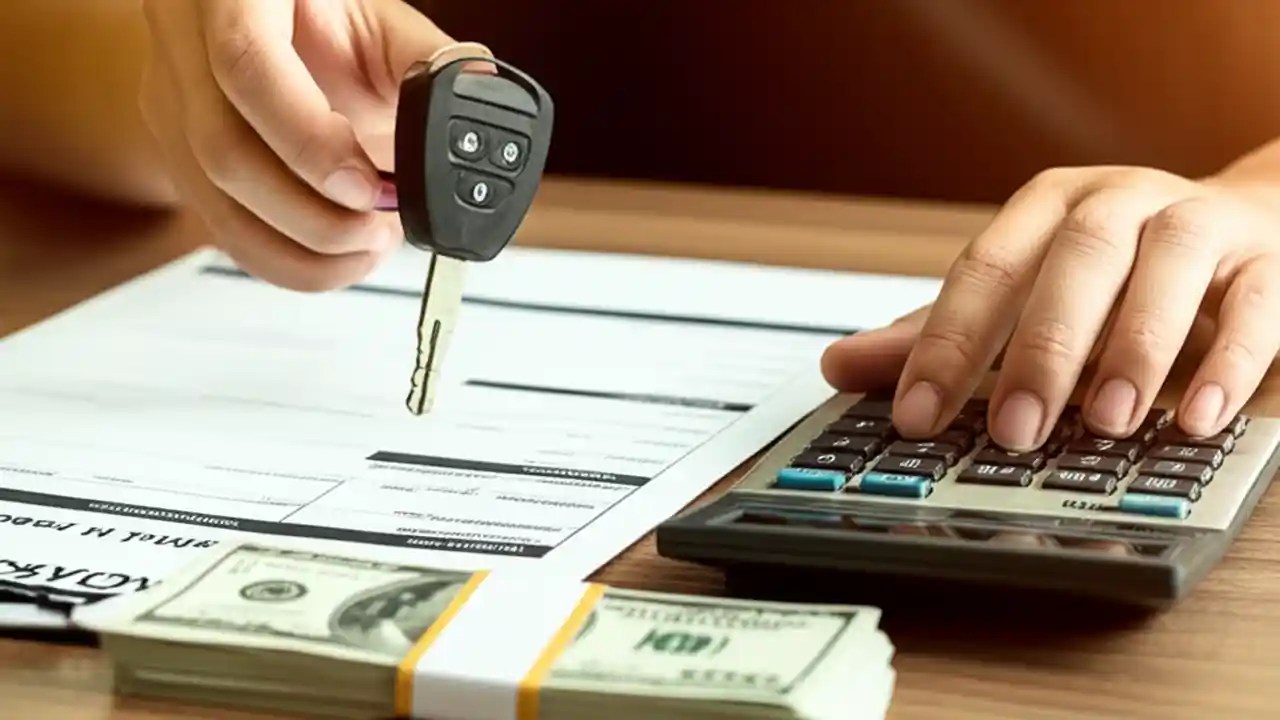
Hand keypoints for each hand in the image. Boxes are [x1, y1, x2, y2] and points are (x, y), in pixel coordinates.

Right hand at [138, 0, 463, 290]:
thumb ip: (428, 61)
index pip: (246, 64)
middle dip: (312, 214)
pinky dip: (284, 260)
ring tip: (366, 247)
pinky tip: (333, 259)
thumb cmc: (320, 12)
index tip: (366, 186)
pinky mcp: (181, 161)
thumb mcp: (378, 23)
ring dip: (299, 250)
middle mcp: (185, 49)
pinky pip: (220, 230)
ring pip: (214, 204)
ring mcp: (173, 108)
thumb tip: (478, 89)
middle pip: (222, 151)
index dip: (306, 139)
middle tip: (378, 228)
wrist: (274, 23)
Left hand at [821, 166, 1279, 448]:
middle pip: (1075, 260)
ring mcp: (1197, 225)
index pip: (985, 268)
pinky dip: (1228, 361)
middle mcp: (1118, 203)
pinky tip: (1198, 417)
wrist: (1248, 229)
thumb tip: (838, 367)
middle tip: (1015, 428)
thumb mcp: (1024, 297)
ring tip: (1105, 422)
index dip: (947, 343)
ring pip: (1165, 268)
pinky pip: (1255, 305)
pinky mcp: (1269, 261)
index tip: (916, 416)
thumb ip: (944, 334)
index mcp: (1047, 209)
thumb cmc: (1114, 273)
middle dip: (1041, 348)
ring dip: (1134, 348)